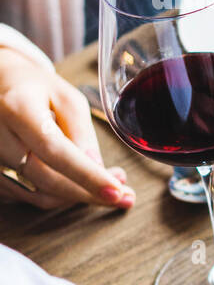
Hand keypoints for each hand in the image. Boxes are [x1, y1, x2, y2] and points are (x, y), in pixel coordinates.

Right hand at [0, 46, 133, 210]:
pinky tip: (77, 184)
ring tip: (106, 185)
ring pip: (38, 195)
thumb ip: (81, 131)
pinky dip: (56, 195)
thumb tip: (97, 168)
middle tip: (124, 195)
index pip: (55, 151)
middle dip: (90, 193)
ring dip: (77, 196)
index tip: (117, 192)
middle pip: (47, 180)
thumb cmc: (33, 88)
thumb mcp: (65, 97)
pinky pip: (25, 196)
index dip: (88, 176)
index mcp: (17, 109)